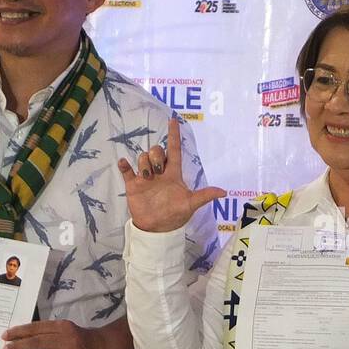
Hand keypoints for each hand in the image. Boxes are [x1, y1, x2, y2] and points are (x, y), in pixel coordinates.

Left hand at [2, 319, 110, 348]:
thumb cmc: (80, 338)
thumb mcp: (65, 329)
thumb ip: (47, 332)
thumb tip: (21, 340)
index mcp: (63, 327)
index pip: (37, 328)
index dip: (19, 332)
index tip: (5, 335)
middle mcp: (65, 340)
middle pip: (37, 343)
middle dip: (18, 346)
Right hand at [116, 118, 224, 232]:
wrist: (157, 228)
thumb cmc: (175, 214)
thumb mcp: (191, 204)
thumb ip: (204, 195)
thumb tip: (224, 193)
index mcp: (173, 174)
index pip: (174, 150)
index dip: (174, 135)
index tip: (173, 120)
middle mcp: (159, 172)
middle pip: (157, 152)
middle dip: (156, 155)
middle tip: (158, 171)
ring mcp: (145, 178)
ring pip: (143, 158)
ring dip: (144, 163)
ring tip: (147, 178)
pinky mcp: (133, 185)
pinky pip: (127, 171)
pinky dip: (125, 166)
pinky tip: (124, 163)